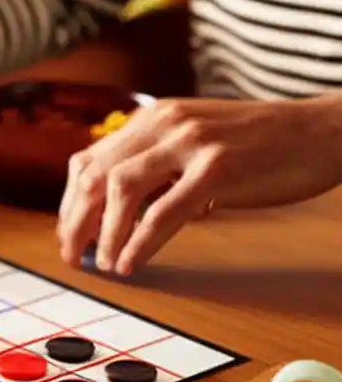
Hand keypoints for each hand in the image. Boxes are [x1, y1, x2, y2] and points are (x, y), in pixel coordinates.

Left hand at [58, 96, 341, 274]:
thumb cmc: (263, 145)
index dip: (69, 201)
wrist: (325, 131)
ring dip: (102, 233)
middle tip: (70, 256)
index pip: (90, 159)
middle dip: (74, 221)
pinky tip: (128, 263)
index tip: (66, 233)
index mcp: (155, 118)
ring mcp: (191, 143)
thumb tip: (122, 213)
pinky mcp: (218, 167)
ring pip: (121, 190)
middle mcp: (165, 123)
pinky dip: (138, 242)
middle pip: (94, 175)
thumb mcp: (198, 145)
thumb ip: (160, 167)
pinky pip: (164, 211)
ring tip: (99, 263)